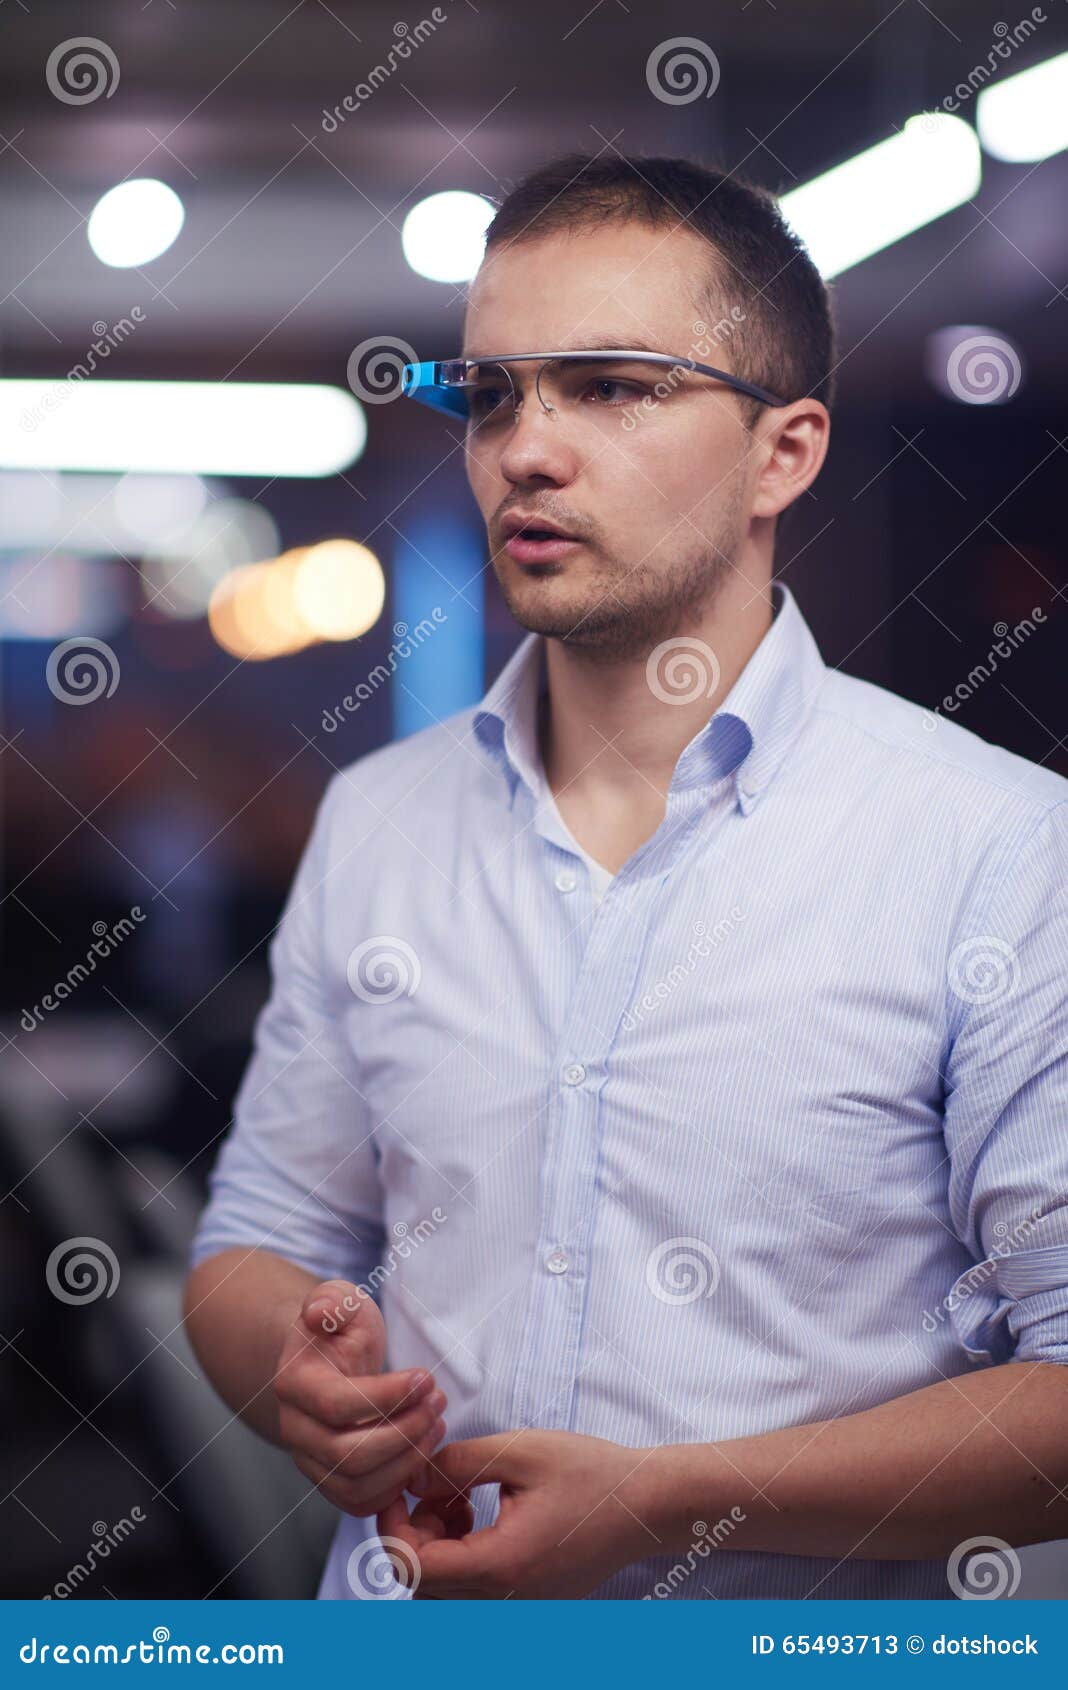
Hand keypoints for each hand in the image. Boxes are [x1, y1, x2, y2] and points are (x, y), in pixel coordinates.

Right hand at [273, 1279, 446, 1516]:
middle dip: (404, 1432)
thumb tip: (320, 1311)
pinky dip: (399, 1484)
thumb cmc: (339, 1329)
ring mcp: (310, 1462)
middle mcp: (295, 1430)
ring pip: (358, 1485)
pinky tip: (424, 1448)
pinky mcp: (331, 1483)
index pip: (337, 1405)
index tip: (426, 1378)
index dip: (387, 1396)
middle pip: (349, 1454)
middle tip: (438, 1402)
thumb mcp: (339, 1300)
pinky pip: (363, 1502)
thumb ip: (331, 1300)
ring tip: (437, 1423)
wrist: (328, 1361)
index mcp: (292, 1384)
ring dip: (408, 1459)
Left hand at [377, 1429, 654, 1597]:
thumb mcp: (519, 1451)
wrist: (646, 1504)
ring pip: (443, 1588)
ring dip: (435, 1541)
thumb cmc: (590, 1473)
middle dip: (413, 1530)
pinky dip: (458, 1551)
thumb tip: (410, 1476)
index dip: (391, 1526)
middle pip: (422, 1583)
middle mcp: (505, 1598)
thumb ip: (457, 1462)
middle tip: (435, 1482)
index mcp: (500, 1565)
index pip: (413, 1568)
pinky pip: (470, 1587)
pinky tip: (477, 1510)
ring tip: (460, 1494)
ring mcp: (516, 1605)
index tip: (399, 1484)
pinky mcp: (524, 1598)